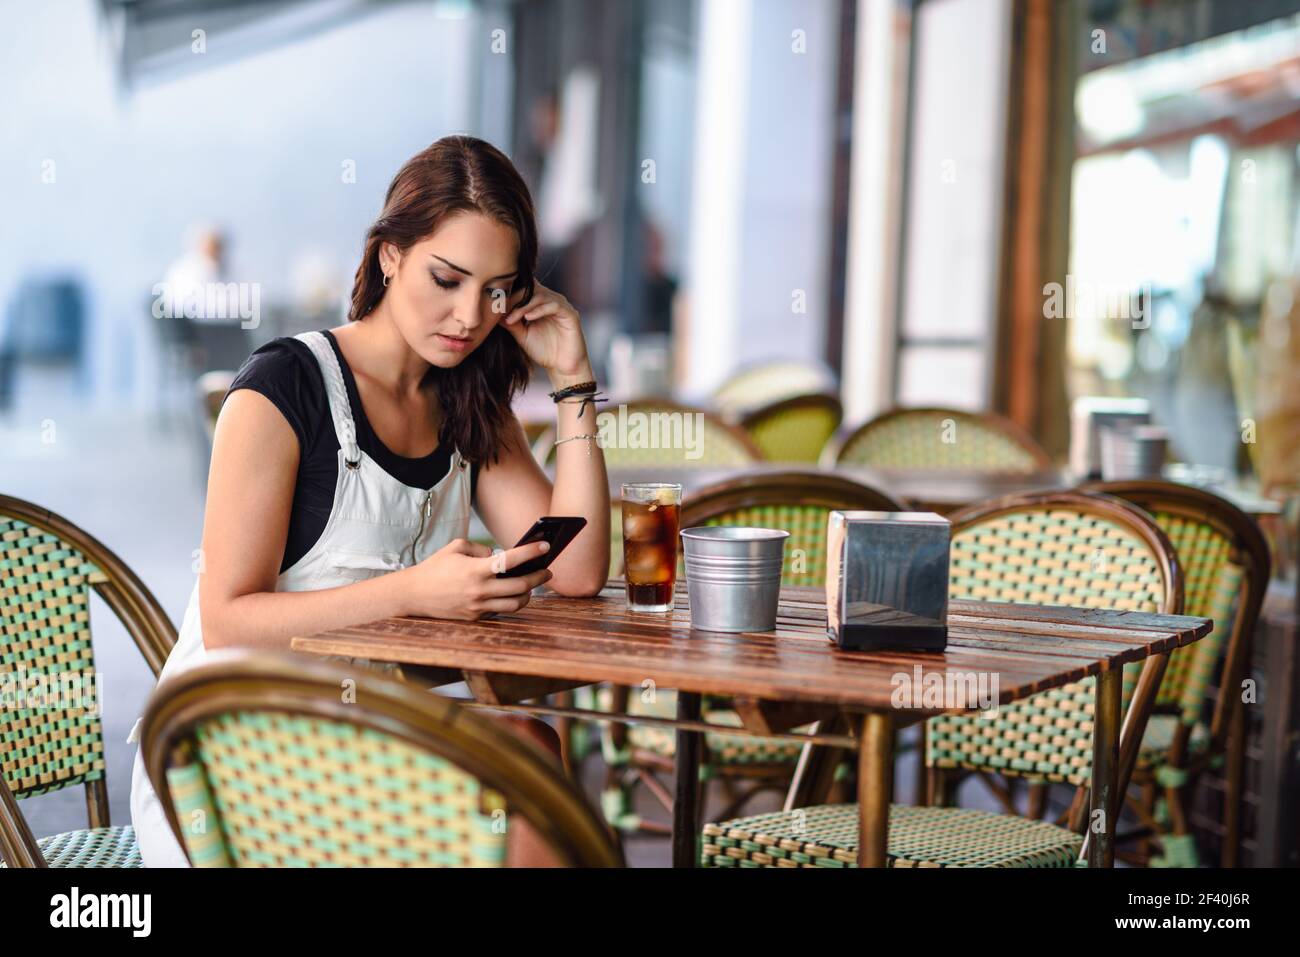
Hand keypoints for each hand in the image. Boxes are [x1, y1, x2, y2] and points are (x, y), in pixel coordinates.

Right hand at [399, 538, 552, 619]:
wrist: (414, 594)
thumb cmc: (436, 567)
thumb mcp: (456, 547)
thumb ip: (481, 549)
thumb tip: (500, 556)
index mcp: (476, 569)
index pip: (512, 560)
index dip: (531, 552)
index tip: (546, 547)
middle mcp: (479, 590)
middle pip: (521, 586)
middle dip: (539, 577)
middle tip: (547, 571)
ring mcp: (478, 606)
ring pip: (515, 603)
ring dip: (529, 594)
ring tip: (533, 585)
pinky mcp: (475, 617)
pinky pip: (500, 610)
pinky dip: (511, 602)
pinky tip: (515, 593)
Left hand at [501, 282, 592, 384]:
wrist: (562, 368)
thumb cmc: (544, 351)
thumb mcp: (522, 335)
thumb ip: (511, 323)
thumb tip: (495, 313)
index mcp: (541, 304)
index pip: (525, 289)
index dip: (510, 295)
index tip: (496, 307)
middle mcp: (552, 301)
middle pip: (532, 289)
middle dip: (514, 299)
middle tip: (501, 310)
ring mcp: (562, 306)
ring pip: (541, 296)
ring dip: (524, 305)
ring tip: (512, 317)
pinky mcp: (571, 314)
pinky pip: (554, 306)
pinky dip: (539, 310)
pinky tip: (528, 318)